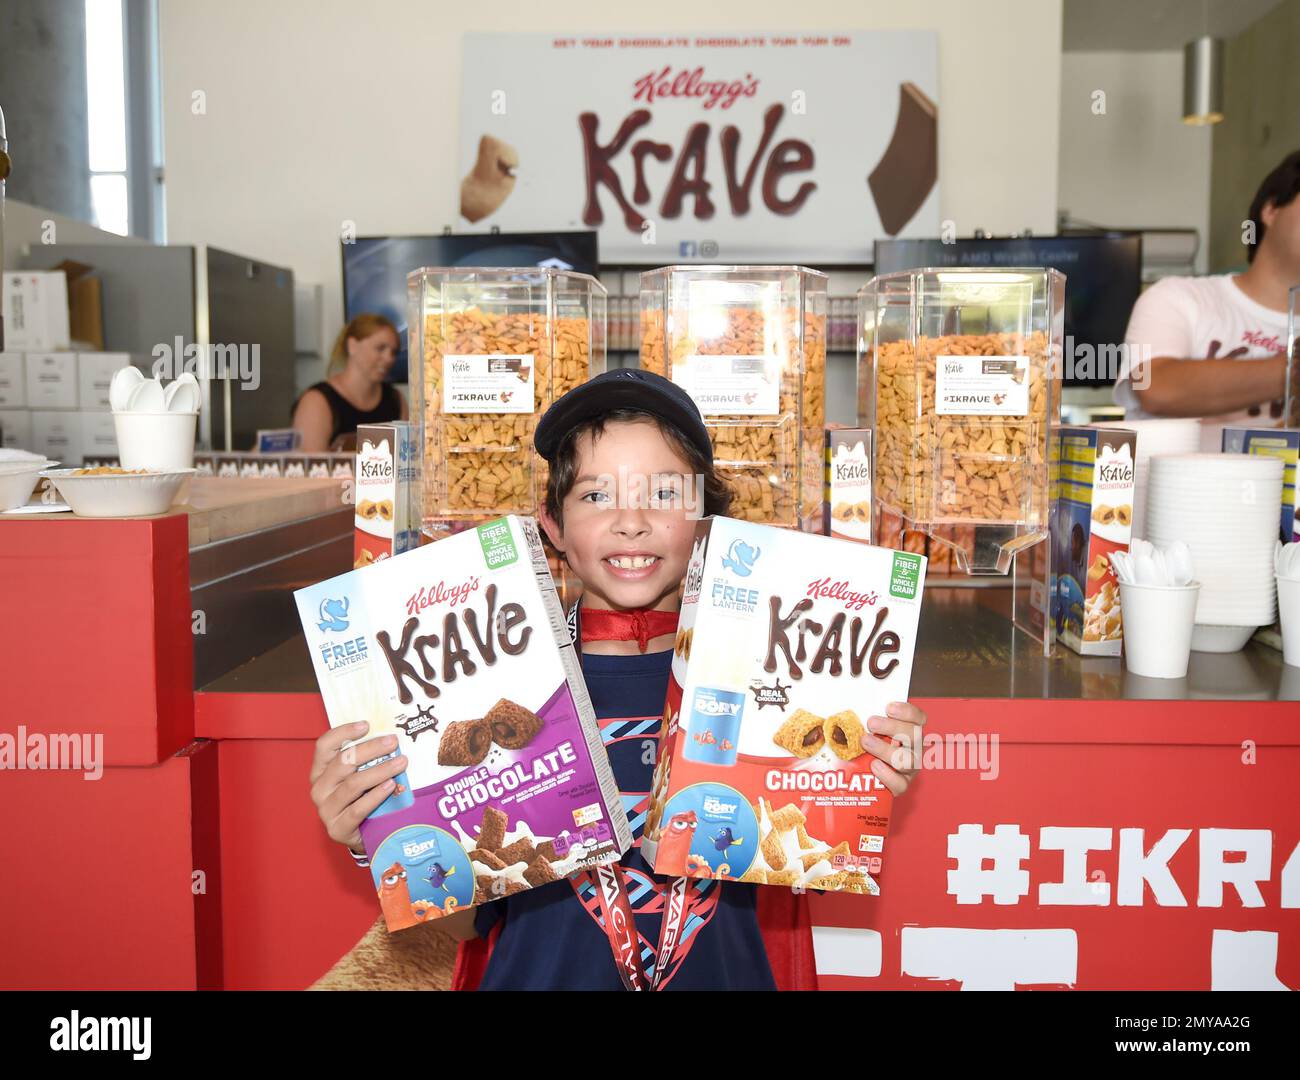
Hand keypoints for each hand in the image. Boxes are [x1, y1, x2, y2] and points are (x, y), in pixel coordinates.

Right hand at [309, 721, 408, 851]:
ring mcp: (326, 810)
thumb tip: (389, 736)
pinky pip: (358, 809)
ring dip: (380, 770)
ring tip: (401, 762)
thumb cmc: (363, 798)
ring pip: (353, 784)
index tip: (367, 725)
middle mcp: (319, 788)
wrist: (363, 835)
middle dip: (371, 749)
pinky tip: (390, 785)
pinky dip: (376, 796)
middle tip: (393, 742)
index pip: (324, 746)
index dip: (343, 732)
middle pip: (342, 762)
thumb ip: (367, 759)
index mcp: (320, 771)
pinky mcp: (338, 828)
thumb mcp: (360, 775)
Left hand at [861, 701, 925, 797]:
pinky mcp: (901, 786)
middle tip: (871, 723)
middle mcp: (914, 749)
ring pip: (908, 760)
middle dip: (893, 727)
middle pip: (915, 735)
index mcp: (909, 731)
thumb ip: (864, 719)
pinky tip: (874, 765)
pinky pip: (900, 783)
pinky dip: (887, 775)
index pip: (919, 718)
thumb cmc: (866, 747)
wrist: (864, 778)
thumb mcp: (867, 730)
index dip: (907, 711)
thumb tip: (837, 704)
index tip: (889, 707)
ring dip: (886, 750)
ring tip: (866, 742)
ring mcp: (910, 769)